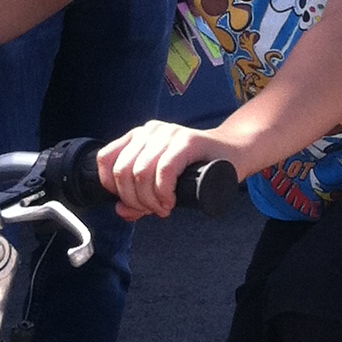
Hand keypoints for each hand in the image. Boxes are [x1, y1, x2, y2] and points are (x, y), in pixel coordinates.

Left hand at [96, 119, 234, 218]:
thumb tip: (120, 210)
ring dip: (149, 200)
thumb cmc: (199, 169)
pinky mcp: (187, 141)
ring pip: (140, 173)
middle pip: (122, 171)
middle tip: (153, 210)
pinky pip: (163, 171)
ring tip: (164, 208)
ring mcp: (168, 134)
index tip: (130, 202)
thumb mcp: (163, 182)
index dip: (111, 187)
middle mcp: (150, 131)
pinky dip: (163, 193)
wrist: (235, 153)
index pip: (106, 159)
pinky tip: (171, 202)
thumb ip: (139, 196)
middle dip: (134, 199)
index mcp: (138, 136)